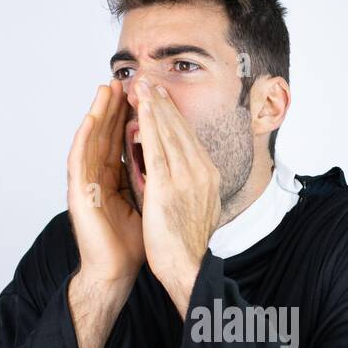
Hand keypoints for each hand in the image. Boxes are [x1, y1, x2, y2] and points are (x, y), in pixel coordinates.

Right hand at [66, 80, 144, 283]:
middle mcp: (98, 176)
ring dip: (97, 113)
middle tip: (126, 80)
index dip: (133, 117)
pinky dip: (84, 137)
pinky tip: (91, 118)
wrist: (116, 269)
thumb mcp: (149, 202)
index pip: (123, 140)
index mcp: (115, 178)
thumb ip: (153, 181)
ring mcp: (85, 183)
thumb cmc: (132, 243)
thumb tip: (169, 162)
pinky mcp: (77, 193)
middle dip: (116, 107)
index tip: (145, 94)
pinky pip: (79, 159)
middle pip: (107, 134)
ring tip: (106, 89)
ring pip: (90, 141)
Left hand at [133, 77, 219, 314]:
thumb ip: (191, 187)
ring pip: (168, 132)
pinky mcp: (168, 185)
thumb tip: (185, 176)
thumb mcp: (198, 207)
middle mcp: (201, 171)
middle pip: (180, 129)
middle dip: (163, 103)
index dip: (174, 116)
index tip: (162, 98)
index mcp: (208, 176)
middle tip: (149, 81)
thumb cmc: (188, 245)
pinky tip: (139, 106)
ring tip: (141, 85)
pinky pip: (156, 145)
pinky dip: (148, 123)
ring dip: (154, 106)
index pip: (189, 138)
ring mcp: (186, 177)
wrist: (187, 266)